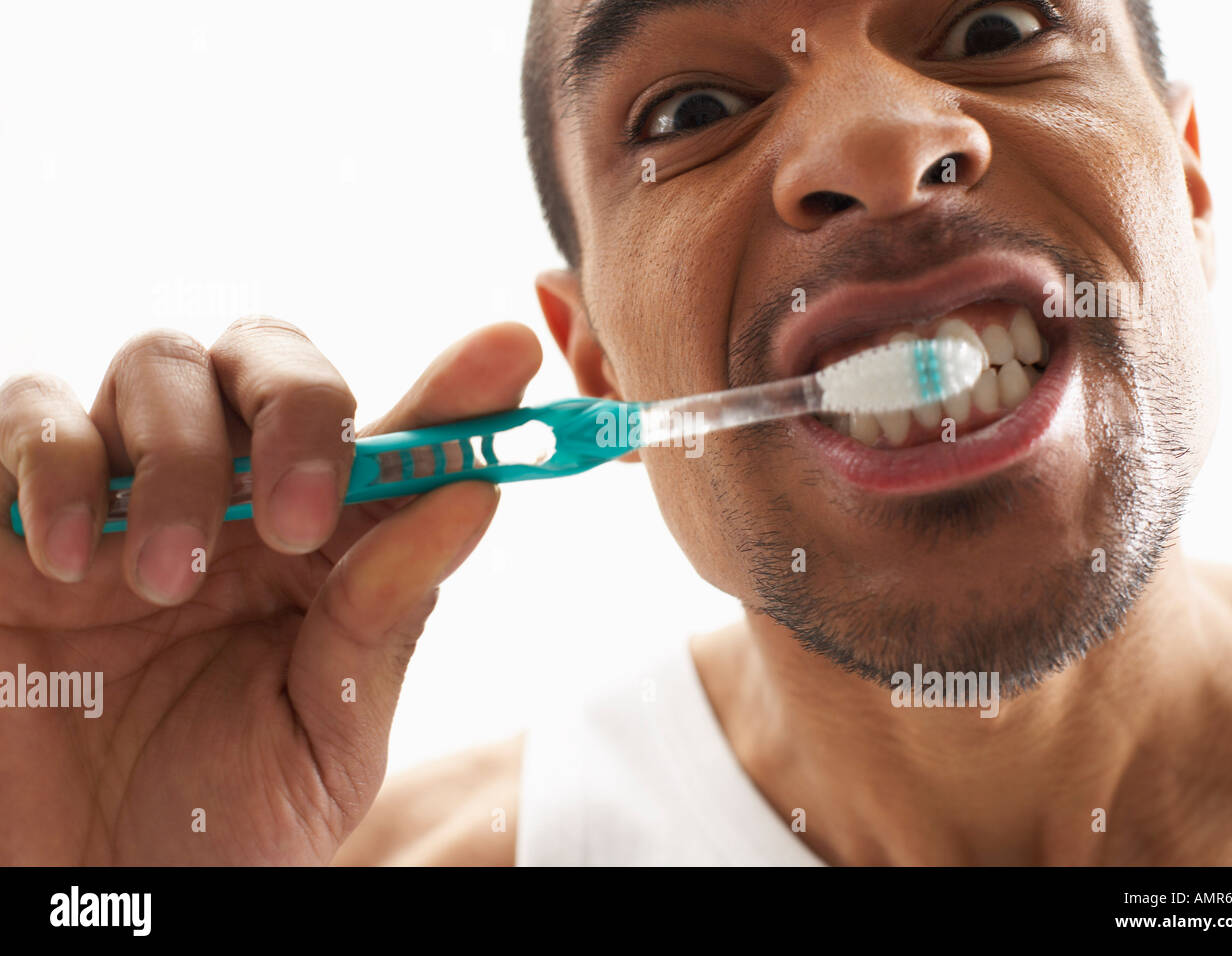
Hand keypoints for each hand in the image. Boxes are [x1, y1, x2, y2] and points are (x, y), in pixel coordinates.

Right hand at [0, 317, 540, 863]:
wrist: (88, 889)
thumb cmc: (214, 822)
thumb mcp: (327, 736)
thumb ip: (384, 617)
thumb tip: (471, 495)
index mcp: (321, 549)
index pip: (394, 440)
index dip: (456, 391)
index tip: (509, 355)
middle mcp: (231, 501)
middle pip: (271, 358)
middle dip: (299, 408)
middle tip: (299, 519)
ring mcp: (123, 496)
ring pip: (160, 365)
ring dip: (180, 457)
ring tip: (168, 583)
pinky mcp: (16, 513)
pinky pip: (28, 413)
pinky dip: (55, 462)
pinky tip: (68, 563)